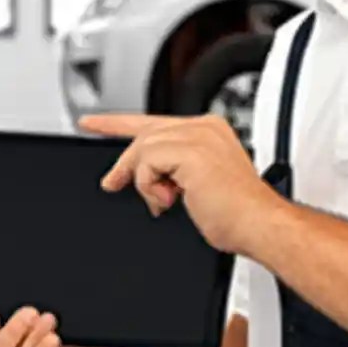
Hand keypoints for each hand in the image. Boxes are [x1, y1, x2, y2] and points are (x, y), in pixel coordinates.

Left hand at [81, 113, 281, 254]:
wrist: (256, 225)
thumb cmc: (235, 214)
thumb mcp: (193, 185)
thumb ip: (170, 171)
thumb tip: (138, 176)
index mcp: (208, 130)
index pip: (154, 122)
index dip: (117, 123)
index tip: (90, 122)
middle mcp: (203, 126)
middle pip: (143, 135)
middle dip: (125, 163)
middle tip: (112, 183)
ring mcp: (197, 135)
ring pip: (142, 149)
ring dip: (144, 182)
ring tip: (164, 201)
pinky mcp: (189, 150)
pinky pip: (146, 163)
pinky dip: (149, 186)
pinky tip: (170, 200)